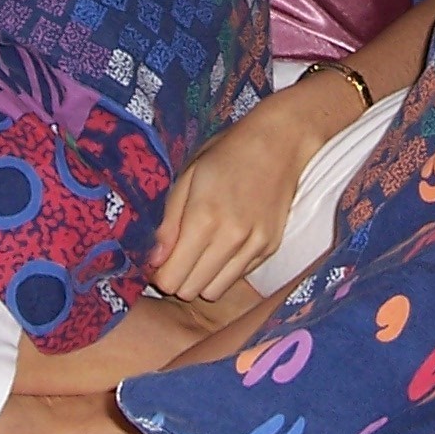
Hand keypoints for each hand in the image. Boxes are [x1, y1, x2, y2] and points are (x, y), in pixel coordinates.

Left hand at [150, 80, 345, 304]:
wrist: (279, 142)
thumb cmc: (226, 154)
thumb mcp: (187, 177)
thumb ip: (169, 223)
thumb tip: (154, 261)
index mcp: (203, 218)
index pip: (171, 279)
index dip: (160, 273)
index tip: (161, 260)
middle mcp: (230, 238)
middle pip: (191, 290)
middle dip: (178, 278)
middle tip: (178, 255)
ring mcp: (254, 246)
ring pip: (214, 291)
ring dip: (202, 278)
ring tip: (201, 252)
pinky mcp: (270, 248)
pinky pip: (238, 277)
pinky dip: (225, 269)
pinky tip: (225, 244)